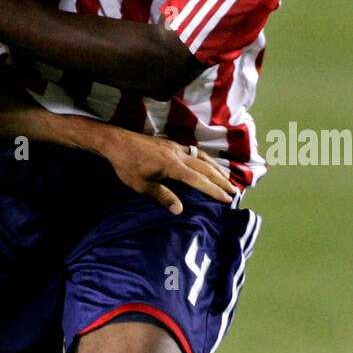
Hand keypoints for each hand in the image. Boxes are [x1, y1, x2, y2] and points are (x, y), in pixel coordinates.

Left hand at [105, 131, 236, 213]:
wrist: (118, 142)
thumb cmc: (127, 165)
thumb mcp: (142, 185)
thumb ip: (162, 196)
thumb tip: (179, 210)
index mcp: (173, 166)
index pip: (199, 180)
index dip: (214, 190)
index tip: (227, 199)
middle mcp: (179, 155)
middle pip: (206, 168)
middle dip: (222, 181)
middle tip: (234, 191)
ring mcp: (176, 148)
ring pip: (203, 158)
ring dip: (217, 169)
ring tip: (227, 178)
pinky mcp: (172, 145)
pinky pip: (195, 152)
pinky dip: (205, 159)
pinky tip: (208, 164)